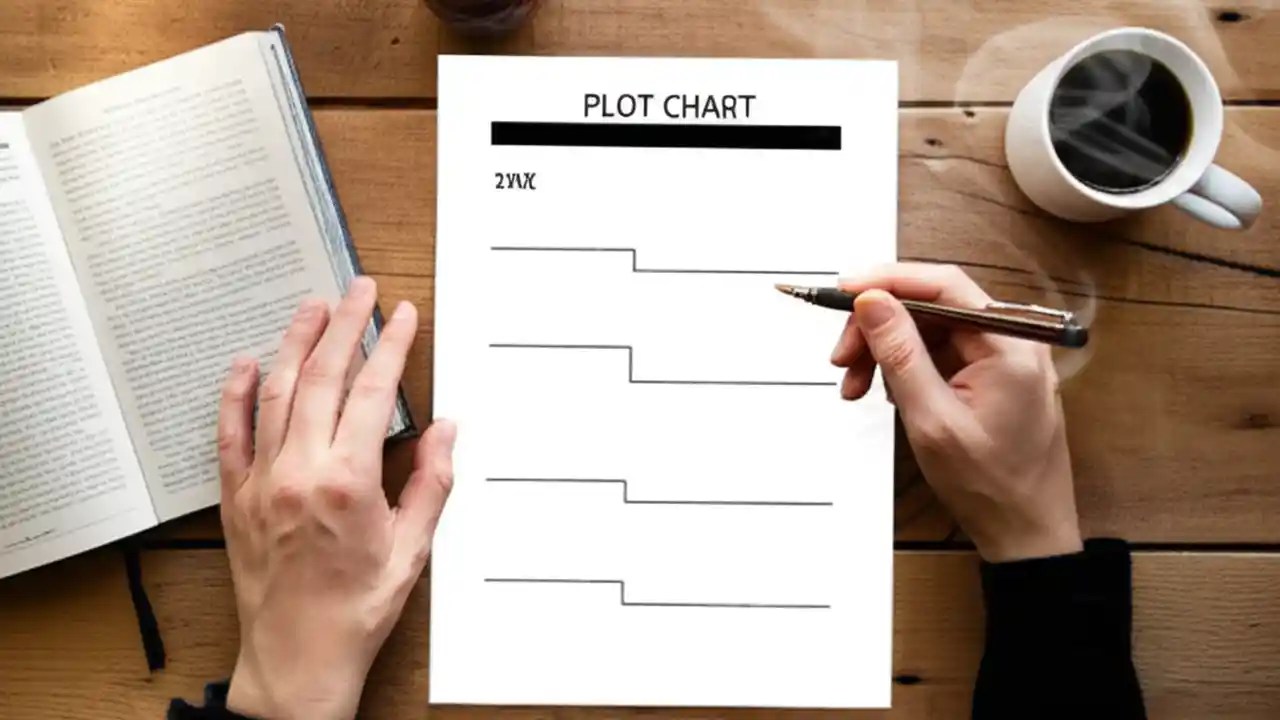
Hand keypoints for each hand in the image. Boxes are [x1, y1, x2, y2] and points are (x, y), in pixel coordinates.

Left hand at [216, 277, 454, 719]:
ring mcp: (262, 481)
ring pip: (276, 393)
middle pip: (321, 377)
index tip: (401, 317)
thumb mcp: (412, 549)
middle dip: (343, 325)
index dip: (389, 347)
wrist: (298, 659)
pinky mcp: (236, 497)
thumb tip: (445, 430)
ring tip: (312, 307)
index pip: (370, 392)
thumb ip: (431, 484)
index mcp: (348, 482)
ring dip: (295, 343)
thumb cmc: (356, 610)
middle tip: (358, 290)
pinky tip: (247, 362)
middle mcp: (299, 472)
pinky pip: (230, 432)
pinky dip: (237, 393)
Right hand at [830, 263, 1080, 561]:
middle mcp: (1013, 341)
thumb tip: (871, 301)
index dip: (888, 281)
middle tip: (841, 357)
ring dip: (885, 350)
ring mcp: (1002, 358)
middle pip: (932, 307)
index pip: (943, 286)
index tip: (844, 291)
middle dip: (879, 326)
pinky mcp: (990, 375)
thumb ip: (899, 354)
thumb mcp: (931, 420)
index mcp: (1011, 345)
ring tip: (855, 386)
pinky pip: (938, 353)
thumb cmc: (992, 487)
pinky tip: (885, 391)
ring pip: (929, 330)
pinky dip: (904, 367)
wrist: (1027, 533)